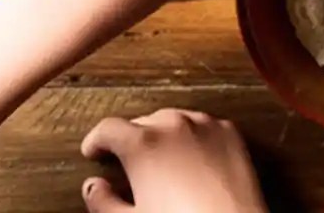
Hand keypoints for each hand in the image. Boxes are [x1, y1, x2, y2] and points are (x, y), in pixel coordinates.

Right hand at [81, 110, 265, 212]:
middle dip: (130, 140)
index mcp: (143, 143)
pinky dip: (194, 137)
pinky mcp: (230, 134)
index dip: (96, 140)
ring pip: (174, 120)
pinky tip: (193, 158)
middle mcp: (174, 125)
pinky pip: (204, 127)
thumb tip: (93, 187)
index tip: (94, 151)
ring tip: (161, 161)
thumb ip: (103, 203)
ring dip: (163, 135)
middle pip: (142, 122)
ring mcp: (205, 126)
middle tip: (127, 163)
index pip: (108, 129)